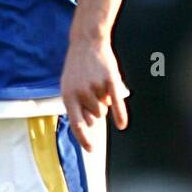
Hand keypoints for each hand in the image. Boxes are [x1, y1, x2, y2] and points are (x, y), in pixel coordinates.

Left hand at [60, 34, 128, 151]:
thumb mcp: (69, 85)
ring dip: (104, 103)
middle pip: (94, 117)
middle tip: (92, 93)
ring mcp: (96, 87)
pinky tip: (122, 125)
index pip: (77, 124)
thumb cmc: (77, 67)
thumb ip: (76, 105)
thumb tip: (89, 125)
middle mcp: (81, 93)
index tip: (91, 149)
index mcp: (68, 96)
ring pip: (104, 109)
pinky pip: (117, 103)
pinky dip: (121, 114)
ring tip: (98, 85)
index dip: (84, 139)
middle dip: (96, 111)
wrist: (87, 42)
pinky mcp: (110, 81)